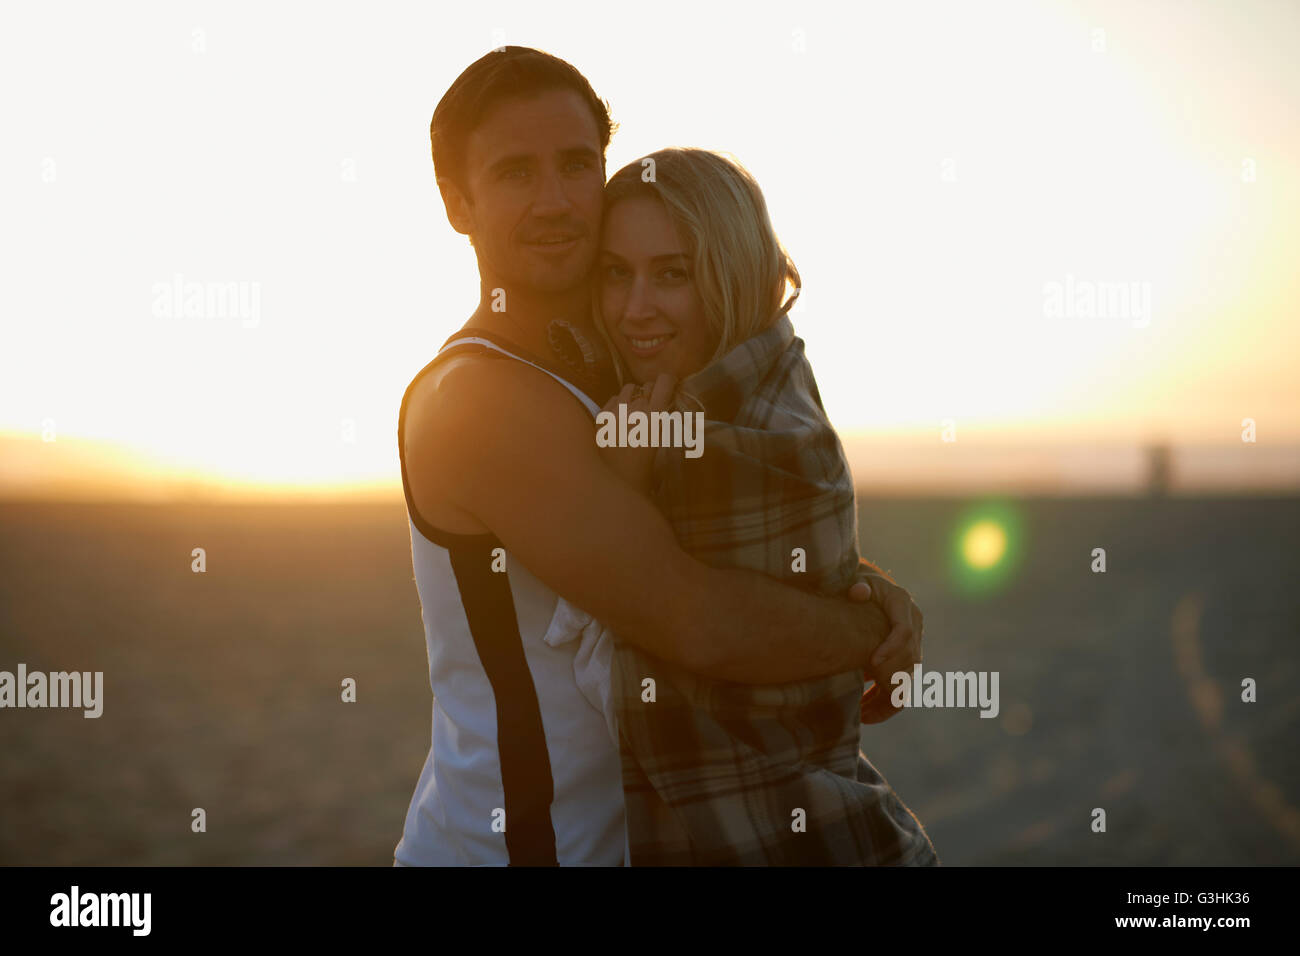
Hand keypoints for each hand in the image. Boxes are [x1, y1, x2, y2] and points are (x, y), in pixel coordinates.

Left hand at [597, 373, 674, 493]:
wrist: (606, 486)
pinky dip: (617, 405)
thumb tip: (664, 421)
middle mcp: (634, 408)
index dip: (668, 382)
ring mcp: (614, 411)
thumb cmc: (639, 477)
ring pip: (628, 389)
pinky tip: (618, 420)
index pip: (664, 382)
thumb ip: (662, 431)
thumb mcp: (659, 455)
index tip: (670, 388)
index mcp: (654, 417)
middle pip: (647, 385)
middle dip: (652, 392)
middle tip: (653, 406)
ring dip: (634, 396)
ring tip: (635, 412)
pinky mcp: (599, 416)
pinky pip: (612, 399)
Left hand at [849, 560, 923, 723]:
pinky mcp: (906, 659)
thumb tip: (858, 592)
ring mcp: (912, 643)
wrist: (869, 591)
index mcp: (903, 604)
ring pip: (908, 678)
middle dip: (887, 680)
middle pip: (908, 659)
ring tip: (862, 713)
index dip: (891, 649)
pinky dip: (886, 701)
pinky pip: (902, 686)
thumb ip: (858, 585)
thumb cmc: (857, 584)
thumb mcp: (856, 579)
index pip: (904, 631)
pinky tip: (866, 713)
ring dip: (886, 697)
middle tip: (863, 697)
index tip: (872, 664)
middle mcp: (913, 624)